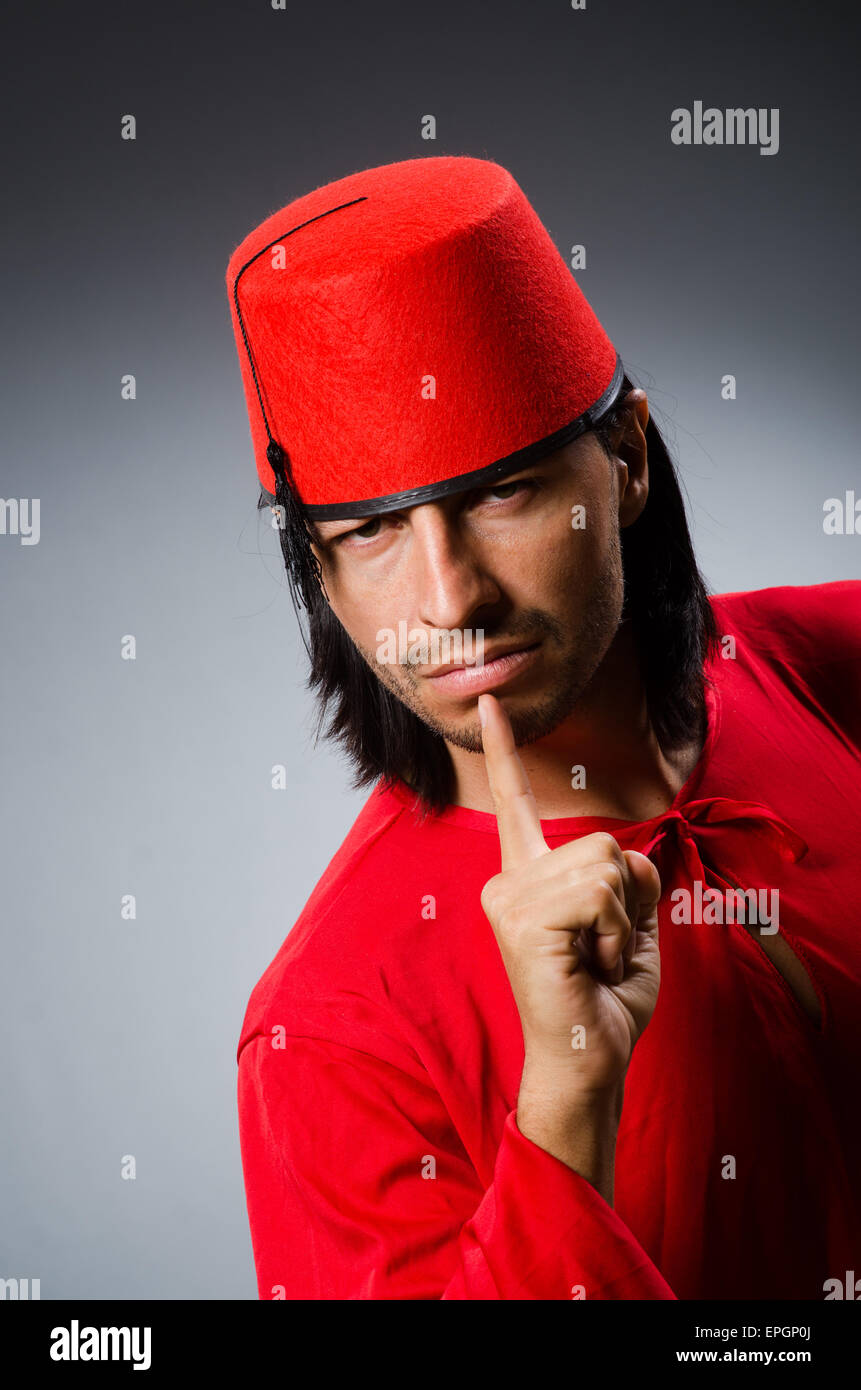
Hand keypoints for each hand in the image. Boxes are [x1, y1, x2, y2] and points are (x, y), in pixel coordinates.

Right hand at [478, 692, 661, 1099]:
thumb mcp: (629, 925)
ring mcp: (509, 900)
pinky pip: (602, 892)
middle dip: (630, 898)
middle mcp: (508, 881)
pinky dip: (616, 933)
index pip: (516, 802)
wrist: (588, 1061)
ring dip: (623, 920)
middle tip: (603, 950)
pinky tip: (591, 966)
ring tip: (595, 960)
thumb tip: (628, 858)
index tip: (490, 702)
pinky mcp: (520, 920)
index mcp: (530, 879)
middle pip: (605, 842)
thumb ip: (627, 879)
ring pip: (608, 863)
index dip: (506, 750)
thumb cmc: (606, 1001)